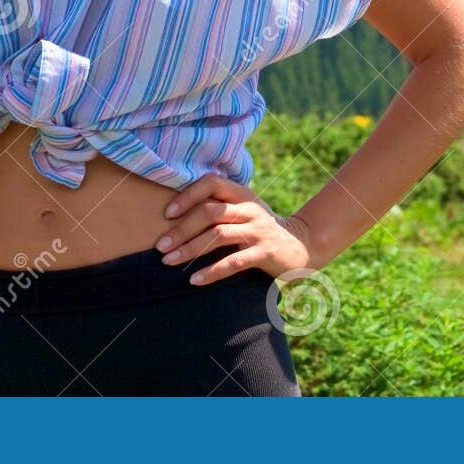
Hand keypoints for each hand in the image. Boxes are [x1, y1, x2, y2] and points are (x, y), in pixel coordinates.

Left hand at [154, 173, 318, 284]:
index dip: (187, 195)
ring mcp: (259, 230)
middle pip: (209, 212)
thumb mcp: (244, 212)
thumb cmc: (261, 230)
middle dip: (181, 229)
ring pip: (218, 235)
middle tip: (160, 246)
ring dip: (190, 249)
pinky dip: (212, 271)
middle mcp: (250, 208)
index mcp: (242, 194)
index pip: (211, 183)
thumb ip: (220, 208)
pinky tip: (195, 280)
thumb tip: (175, 217)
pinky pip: (234, 261)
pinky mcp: (266, 252)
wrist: (302, 246)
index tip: (166, 215)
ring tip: (169, 261)